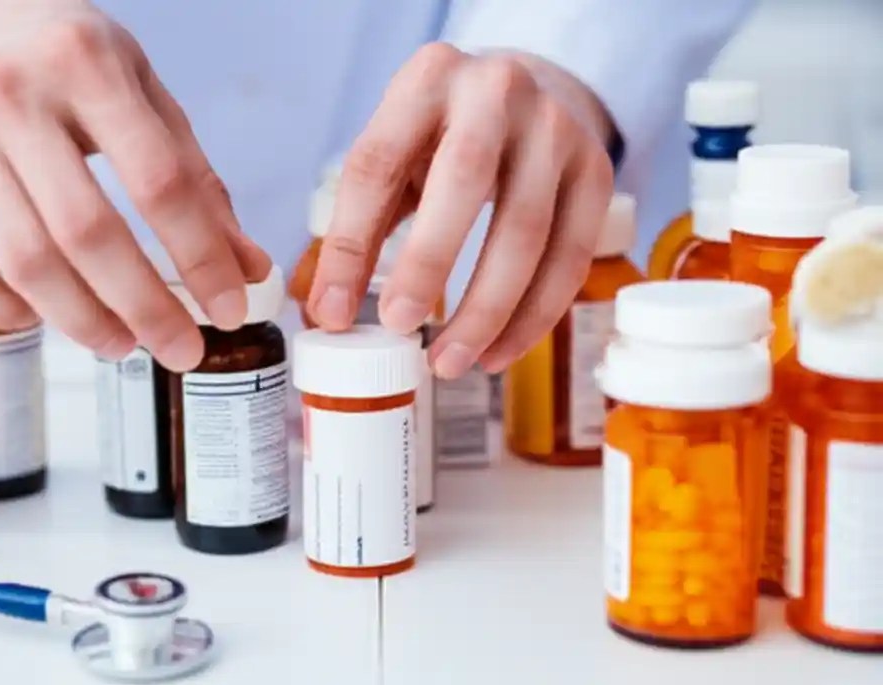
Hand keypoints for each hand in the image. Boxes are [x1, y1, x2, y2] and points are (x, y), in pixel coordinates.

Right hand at [0, 0, 270, 370]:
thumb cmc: (69, 56)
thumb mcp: (146, 91)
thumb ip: (197, 178)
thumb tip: (245, 268)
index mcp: (87, 66)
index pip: (157, 181)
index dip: (200, 256)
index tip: (228, 308)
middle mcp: (15, 99)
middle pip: (87, 232)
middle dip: (144, 307)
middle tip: (182, 350)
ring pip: (23, 260)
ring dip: (81, 320)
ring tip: (122, 344)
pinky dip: (3, 310)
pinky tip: (42, 320)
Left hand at [307, 44, 616, 377]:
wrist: (527, 96)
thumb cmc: (440, 139)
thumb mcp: (393, 160)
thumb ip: (358, 229)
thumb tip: (331, 314)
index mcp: (427, 78)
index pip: (377, 163)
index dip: (349, 243)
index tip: (334, 312)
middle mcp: (497, 90)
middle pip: (463, 181)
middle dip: (427, 263)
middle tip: (398, 326)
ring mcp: (556, 128)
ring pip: (527, 229)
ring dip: (486, 310)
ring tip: (449, 362)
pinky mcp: (597, 171)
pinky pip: (570, 257)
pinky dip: (533, 316)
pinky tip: (496, 352)